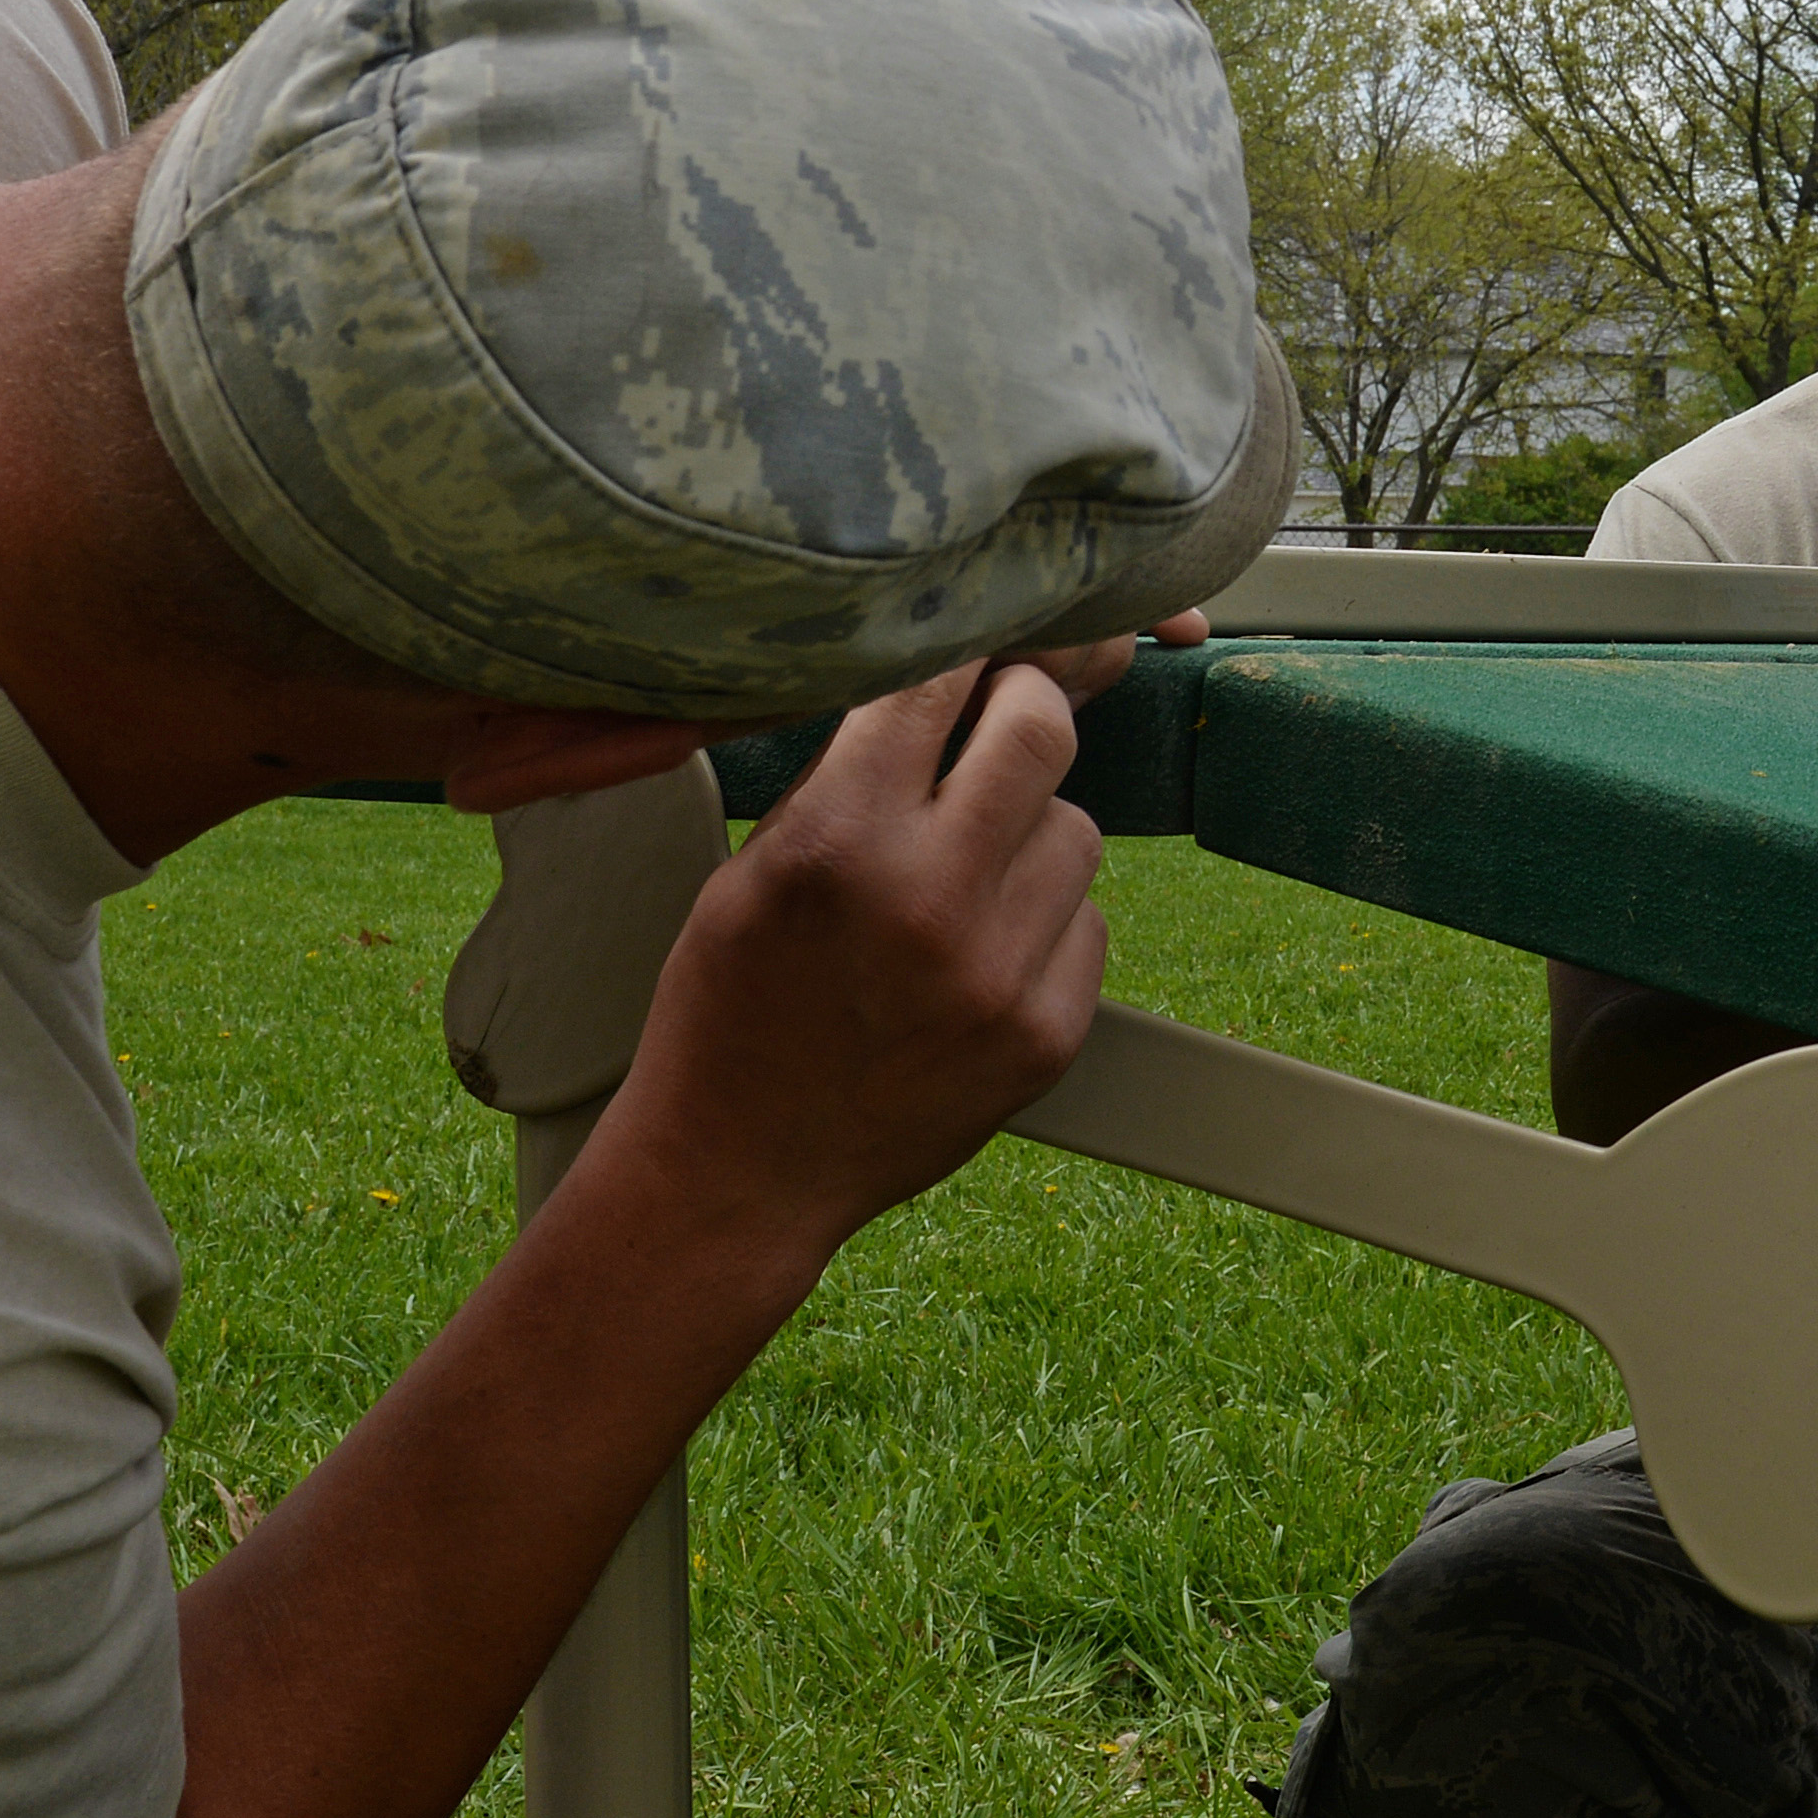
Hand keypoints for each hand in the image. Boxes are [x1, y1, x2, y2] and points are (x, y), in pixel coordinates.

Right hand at [592, 654, 1115, 1269]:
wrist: (739, 1174)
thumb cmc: (730, 1004)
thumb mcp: (754, 868)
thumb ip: (849, 775)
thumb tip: (950, 681)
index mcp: (835, 842)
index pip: (934, 684)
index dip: (960, 650)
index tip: (973, 643)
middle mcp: (926, 899)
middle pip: (1041, 732)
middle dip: (1029, 705)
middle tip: (1005, 716)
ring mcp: (997, 975)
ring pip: (1077, 829)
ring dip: (1034, 829)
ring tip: (968, 870)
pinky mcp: (1045, 1036)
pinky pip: (1087, 923)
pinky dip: (1046, 921)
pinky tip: (981, 951)